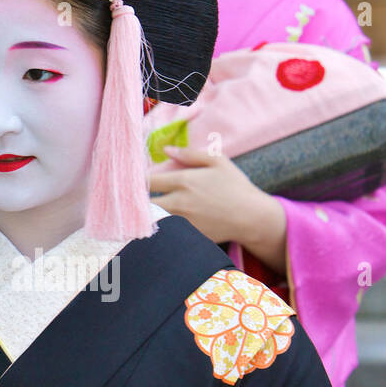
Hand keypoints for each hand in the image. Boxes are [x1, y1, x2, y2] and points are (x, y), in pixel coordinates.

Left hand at [149, 145, 286, 271]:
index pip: (148, 180)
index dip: (137, 179)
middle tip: (136, 197)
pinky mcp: (187, 236)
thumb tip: (166, 150)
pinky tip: (159, 223)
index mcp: (184, 181)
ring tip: (144, 210)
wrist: (251, 217)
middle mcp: (179, 202)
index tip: (134, 179)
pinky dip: (160, 227)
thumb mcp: (218, 161)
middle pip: (144, 203)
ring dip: (147, 214)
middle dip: (138, 199)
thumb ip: (190, 154)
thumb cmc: (235, 186)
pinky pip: (165, 232)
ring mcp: (182, 222)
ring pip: (152, 219)